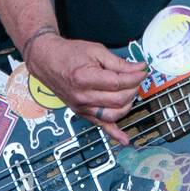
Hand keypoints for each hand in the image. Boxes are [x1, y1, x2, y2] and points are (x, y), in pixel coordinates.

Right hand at [25, 34, 147, 145]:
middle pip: (119, 99)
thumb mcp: (96, 51)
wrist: (46, 60)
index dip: (135, 77)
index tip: (142, 70)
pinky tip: (124, 139)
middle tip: (136, 78)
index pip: (119, 83)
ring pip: (114, 114)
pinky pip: (100, 125)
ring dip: (128, 104)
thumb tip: (139, 68)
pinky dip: (114, 134)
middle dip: (133, 88)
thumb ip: (119, 63)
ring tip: (130, 91)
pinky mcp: (81, 112)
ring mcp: (81, 107)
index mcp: (85, 78)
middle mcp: (82, 96)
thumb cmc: (68, 54)